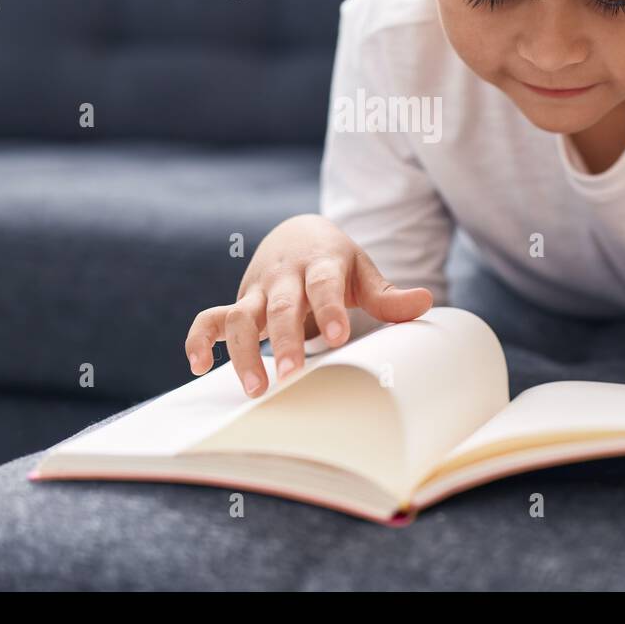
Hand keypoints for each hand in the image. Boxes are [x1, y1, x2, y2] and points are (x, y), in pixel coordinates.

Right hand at [183, 213, 432, 397]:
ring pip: (239, 316)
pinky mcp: (237, 302)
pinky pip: (209, 319)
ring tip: (255, 388)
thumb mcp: (362, 272)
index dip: (329, 309)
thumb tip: (425, 302)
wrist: (297, 235)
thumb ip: (388, 294)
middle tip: (289, 375)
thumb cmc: (335, 262)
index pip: (323, 284)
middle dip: (283, 340)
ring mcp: (257, 290)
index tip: (338, 336)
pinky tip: (199, 366)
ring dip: (243, 352)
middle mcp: (284, 276)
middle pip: (281, 307)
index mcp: (320, 263)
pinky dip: (199, 339)